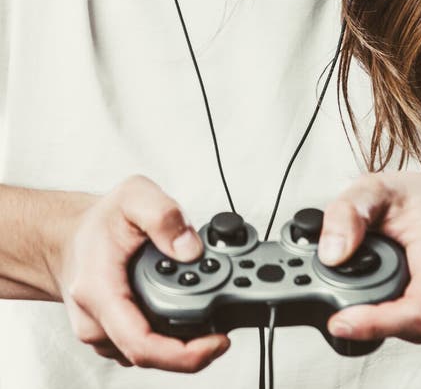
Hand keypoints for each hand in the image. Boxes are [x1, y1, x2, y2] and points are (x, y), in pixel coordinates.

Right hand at [51, 175, 229, 370]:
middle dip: (194, 336)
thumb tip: (190, 249)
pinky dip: (171, 331)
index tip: (217, 342)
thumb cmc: (99, 221)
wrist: (70, 238)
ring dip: (183, 333)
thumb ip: (164, 215)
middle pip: (154, 352)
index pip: (141, 344)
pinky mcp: (114, 338)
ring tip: (200, 295)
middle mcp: (97, 322)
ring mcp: (104, 335)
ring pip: (153, 351)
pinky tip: (183, 305)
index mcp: (99, 291)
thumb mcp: (133, 196)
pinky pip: (148, 345)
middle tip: (220, 306)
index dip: (185, 354)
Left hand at [319, 167, 420, 343]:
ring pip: (405, 330)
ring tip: (366, 273)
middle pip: (405, 328)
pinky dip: (388, 310)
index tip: (339, 322)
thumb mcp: (376, 189)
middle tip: (337, 288)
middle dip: (367, 314)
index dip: (376, 324)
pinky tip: (382, 283)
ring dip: (377, 311)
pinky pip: (408, 326)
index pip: (416, 313)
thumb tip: (330, 254)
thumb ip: (348, 213)